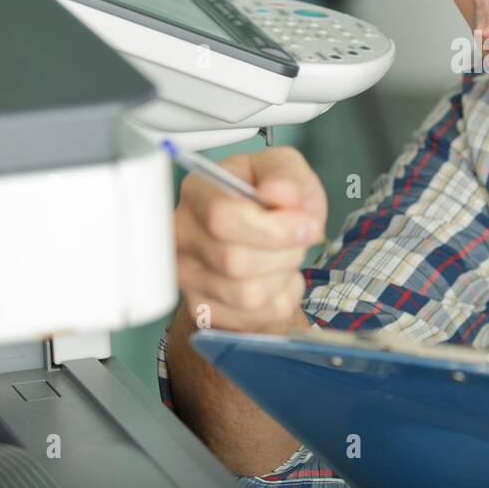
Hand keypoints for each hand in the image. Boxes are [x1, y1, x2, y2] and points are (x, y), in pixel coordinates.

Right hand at [174, 146, 327, 335]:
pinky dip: (280, 299)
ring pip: (246, 295)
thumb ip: (286, 175)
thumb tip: (278, 194)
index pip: (222, 218)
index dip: (273, 229)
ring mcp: (186, 275)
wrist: (263, 237)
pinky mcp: (202, 308)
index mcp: (198, 191)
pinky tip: (276, 278)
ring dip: (282, 277)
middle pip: (236, 261)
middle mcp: (182, 234)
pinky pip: (253, 317)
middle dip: (285, 254)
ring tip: (285, 257)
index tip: (306, 225)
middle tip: (298, 241)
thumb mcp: (285, 170)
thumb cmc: (269, 199)